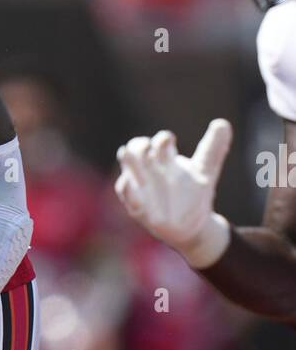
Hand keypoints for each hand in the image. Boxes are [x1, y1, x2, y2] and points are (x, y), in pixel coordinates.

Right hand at [115, 120, 232, 267]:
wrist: (191, 226)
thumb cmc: (193, 194)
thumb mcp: (206, 171)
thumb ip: (213, 149)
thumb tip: (223, 124)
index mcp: (166, 159)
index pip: (159, 142)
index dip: (162, 140)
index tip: (169, 142)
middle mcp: (150, 170)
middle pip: (136, 150)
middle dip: (139, 146)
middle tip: (147, 148)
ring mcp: (142, 187)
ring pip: (128, 169)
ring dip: (129, 162)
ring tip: (128, 154)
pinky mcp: (138, 206)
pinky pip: (127, 195)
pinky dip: (127, 189)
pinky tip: (129, 183)